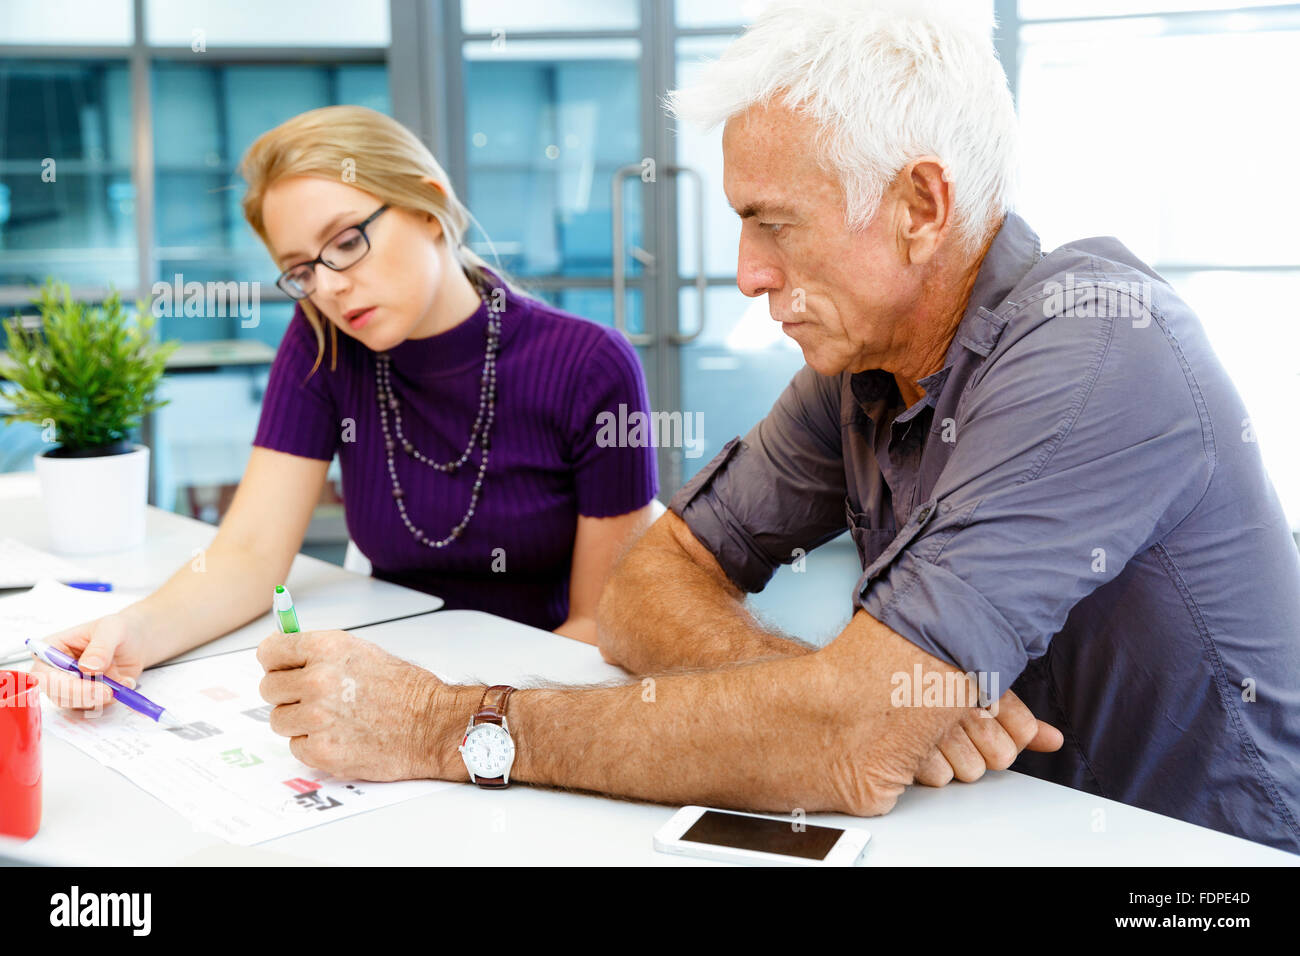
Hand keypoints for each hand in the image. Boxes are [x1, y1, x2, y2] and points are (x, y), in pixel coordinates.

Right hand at [31, 612, 147, 710]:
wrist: (135, 641)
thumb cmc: (118, 629)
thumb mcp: (112, 629)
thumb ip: (100, 647)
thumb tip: (88, 666)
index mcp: (52, 649)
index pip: (44, 673)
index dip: (62, 684)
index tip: (89, 686)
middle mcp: (57, 670)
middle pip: (57, 694)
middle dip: (84, 696)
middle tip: (108, 692)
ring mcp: (72, 686)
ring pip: (75, 704)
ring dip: (99, 699)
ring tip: (121, 682)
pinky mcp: (87, 696)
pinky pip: (94, 707)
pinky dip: (111, 700)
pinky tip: (125, 683)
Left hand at [257, 629, 445, 780]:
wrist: (431, 724)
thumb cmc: (403, 689)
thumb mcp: (361, 652)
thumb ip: (318, 654)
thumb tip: (282, 656)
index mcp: (327, 648)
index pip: (269, 652)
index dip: (275, 662)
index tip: (282, 668)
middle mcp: (318, 680)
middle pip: (269, 688)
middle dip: (287, 694)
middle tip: (312, 698)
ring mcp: (317, 718)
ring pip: (279, 720)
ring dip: (299, 722)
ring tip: (331, 719)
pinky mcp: (322, 751)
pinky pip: (296, 747)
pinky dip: (313, 745)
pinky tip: (340, 736)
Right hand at [914, 688, 1063, 786]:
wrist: (871, 665)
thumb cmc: (925, 675)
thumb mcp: (979, 686)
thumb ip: (1019, 719)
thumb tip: (1054, 741)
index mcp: (981, 681)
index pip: (1021, 730)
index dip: (1009, 729)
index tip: (984, 714)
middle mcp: (960, 703)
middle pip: (1001, 756)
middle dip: (983, 748)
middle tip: (959, 727)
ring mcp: (933, 724)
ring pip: (970, 771)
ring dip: (954, 758)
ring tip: (934, 733)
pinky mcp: (907, 747)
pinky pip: (938, 777)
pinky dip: (927, 765)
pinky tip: (916, 742)